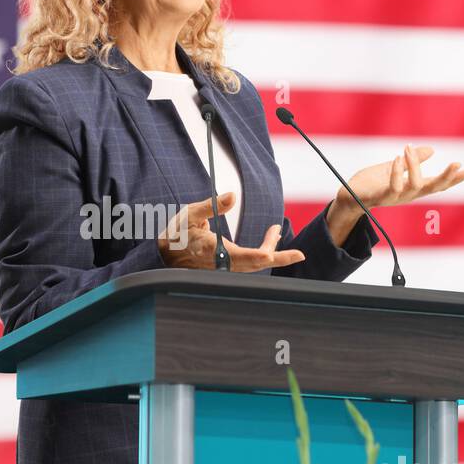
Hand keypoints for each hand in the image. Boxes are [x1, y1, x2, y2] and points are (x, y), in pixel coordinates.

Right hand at [158, 191, 305, 271]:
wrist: (164, 255)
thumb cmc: (176, 234)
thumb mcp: (190, 214)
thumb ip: (212, 206)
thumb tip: (232, 196)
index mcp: (214, 251)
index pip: (244, 256)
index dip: (262, 254)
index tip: (274, 253)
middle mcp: (222, 263)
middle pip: (255, 264)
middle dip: (278, 257)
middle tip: (299, 255)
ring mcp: (225, 267)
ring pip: (253, 263)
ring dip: (270, 251)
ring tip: (276, 231)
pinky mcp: (226, 267)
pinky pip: (248, 263)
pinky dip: (261, 253)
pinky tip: (268, 242)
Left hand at [339, 144, 463, 212]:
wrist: (348, 196)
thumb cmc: (372, 183)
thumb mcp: (394, 167)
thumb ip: (412, 160)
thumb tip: (432, 149)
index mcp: (413, 188)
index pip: (438, 184)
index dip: (454, 179)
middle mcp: (408, 195)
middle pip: (433, 189)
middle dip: (447, 178)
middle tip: (457, 163)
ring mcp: (395, 198)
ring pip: (414, 186)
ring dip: (414, 166)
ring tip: (408, 149)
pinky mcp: (380, 197)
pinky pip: (393, 188)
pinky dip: (397, 172)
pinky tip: (398, 158)